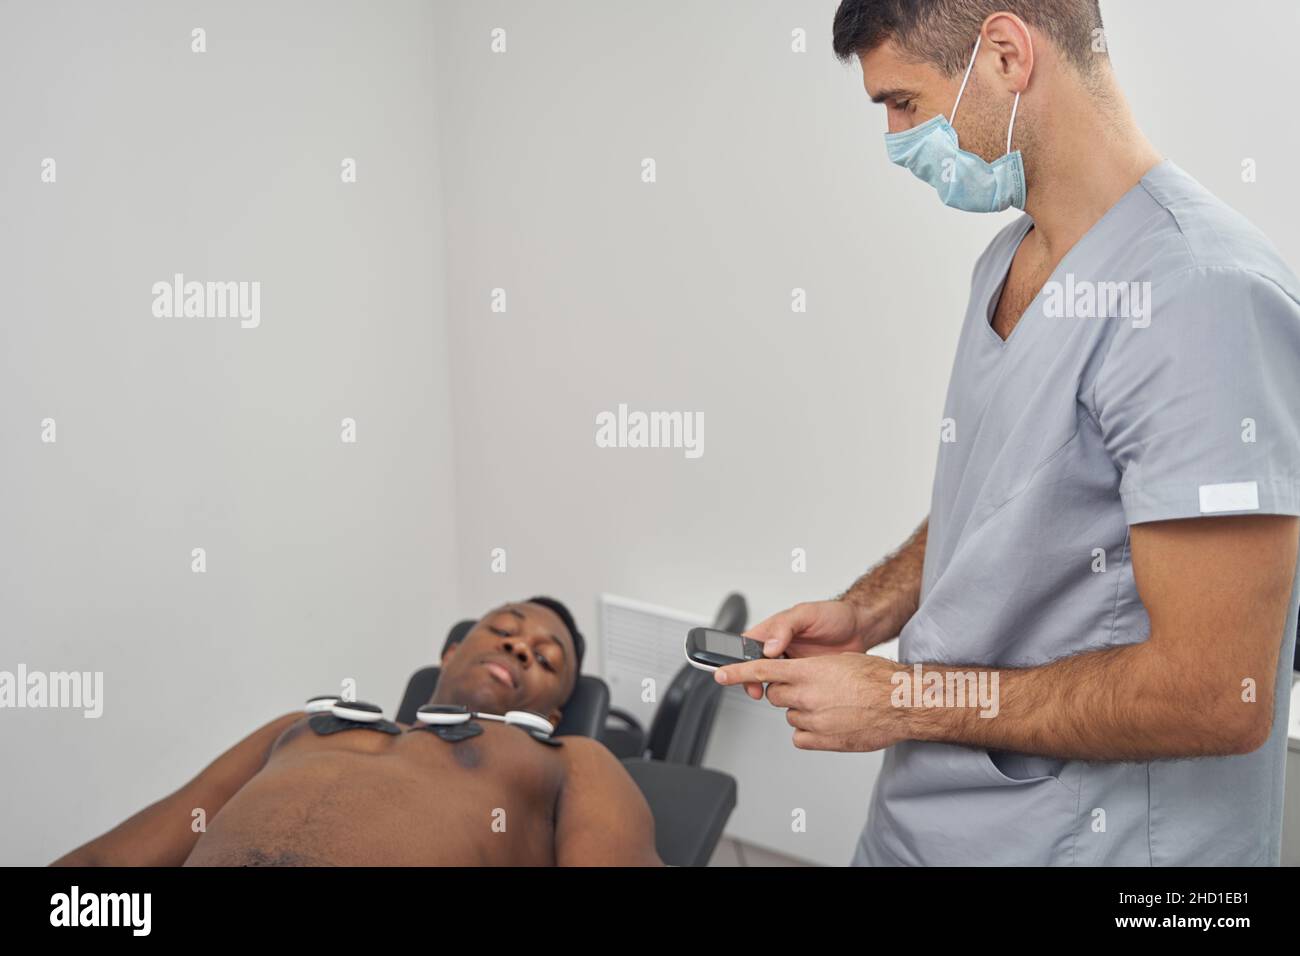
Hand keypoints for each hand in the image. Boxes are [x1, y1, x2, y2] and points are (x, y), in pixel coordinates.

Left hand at [715, 652, 905, 751]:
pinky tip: (829, 723)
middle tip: (810, 689)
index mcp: (807, 671)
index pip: (761, 670)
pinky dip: (810, 732)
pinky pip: (800, 736)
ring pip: (790, 716)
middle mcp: (806, 695)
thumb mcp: (838, 662)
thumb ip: (811, 668)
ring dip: (803, 711)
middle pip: (775, 695)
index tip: (718, 674)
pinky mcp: (821, 740)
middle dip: (786, 692)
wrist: (900, 702)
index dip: (737, 673)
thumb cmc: (876, 678)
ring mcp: (813, 720)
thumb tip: (798, 673)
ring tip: (831, 705)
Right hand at [736, 600, 870, 699]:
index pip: (746, 646)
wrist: (861, 629)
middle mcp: (780, 649)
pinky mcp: (807, 678)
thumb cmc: (834, 615)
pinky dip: (792, 694)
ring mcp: (793, 665)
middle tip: (757, 690)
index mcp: (774, 631)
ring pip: (772, 682)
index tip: (741, 673)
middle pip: (754, 668)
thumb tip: (769, 646)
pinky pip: (793, 689)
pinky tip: (799, 693)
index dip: (740, 661)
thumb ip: (785, 626)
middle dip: (752, 680)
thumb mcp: (807, 613)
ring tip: (782, 690)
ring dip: (774, 688)